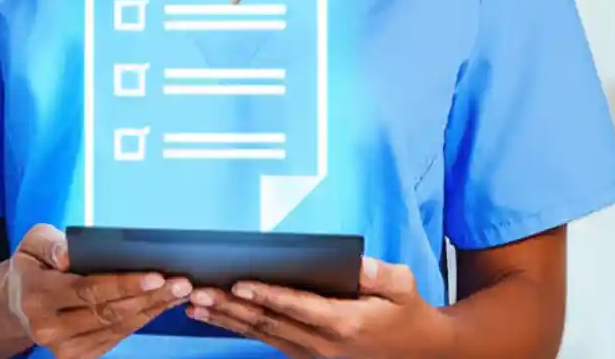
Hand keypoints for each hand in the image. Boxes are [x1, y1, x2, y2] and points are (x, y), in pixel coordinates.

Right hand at [1, 224, 191, 358]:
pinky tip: (163, 304)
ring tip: (180, 291)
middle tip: (182, 282)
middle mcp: (48, 328)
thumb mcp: (33, 243)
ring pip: (117, 327)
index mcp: (36, 296)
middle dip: (149, 297)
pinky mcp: (78, 355)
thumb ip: (50, 245)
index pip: (87, 291)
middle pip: (108, 312)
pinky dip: (143, 319)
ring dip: (153, 309)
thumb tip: (69, 254)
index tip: (156, 276)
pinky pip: (117, 336)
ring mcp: (63, 347)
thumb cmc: (34, 265)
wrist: (18, 302)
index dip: (123, 285)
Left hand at [186, 256, 454, 358]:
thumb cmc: (407, 313)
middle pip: (270, 323)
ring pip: (262, 334)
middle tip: (199, 292)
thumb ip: (380, 275)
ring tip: (195, 305)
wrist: (418, 353)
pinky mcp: (307, 355)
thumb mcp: (404, 287)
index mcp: (345, 323)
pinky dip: (241, 328)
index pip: (299, 307)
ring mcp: (313, 353)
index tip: (240, 285)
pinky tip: (219, 318)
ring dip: (227, 320)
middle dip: (231, 307)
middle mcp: (323, 343)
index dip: (268, 296)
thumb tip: (357, 264)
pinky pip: (269, 341)